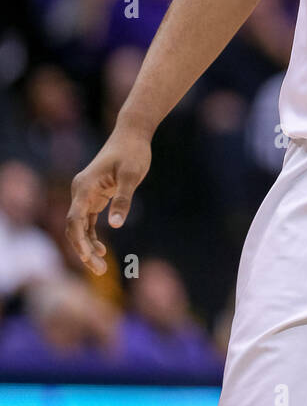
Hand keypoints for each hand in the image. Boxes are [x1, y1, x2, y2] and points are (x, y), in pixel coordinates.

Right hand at [65, 129, 151, 273]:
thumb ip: (123, 199)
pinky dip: (92, 236)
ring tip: (100, 266)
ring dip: (87, 247)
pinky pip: (88, 221)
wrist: (132, 135)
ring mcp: (85, 195)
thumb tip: (116, 225)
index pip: (74, 220)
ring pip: (80, 227)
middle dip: (83, 250)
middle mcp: (80, 191)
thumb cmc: (132, 152)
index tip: (88, 258)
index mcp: (84, 186)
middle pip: (74, 227)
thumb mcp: (131, 175)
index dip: (78, 241)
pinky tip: (101, 250)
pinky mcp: (94, 196)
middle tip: (99, 270)